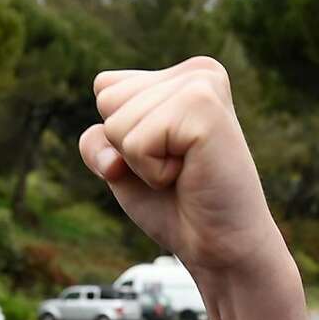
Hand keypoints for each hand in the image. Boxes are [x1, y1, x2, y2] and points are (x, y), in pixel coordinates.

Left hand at [80, 59, 280, 280]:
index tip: (165, 159)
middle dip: (128, 149)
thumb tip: (107, 141)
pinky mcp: (203, 107)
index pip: (106, 89)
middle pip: (107, 100)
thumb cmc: (178, 207)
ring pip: (117, 122)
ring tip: (184, 173)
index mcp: (183, 76)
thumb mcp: (122, 167)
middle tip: (176, 170)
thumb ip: (97, 140)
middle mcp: (197, 71)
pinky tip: (189, 175)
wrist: (221, 248)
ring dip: (141, 164)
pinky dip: (152, 173)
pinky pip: (135, 142)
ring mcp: (202, 84)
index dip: (118, 138)